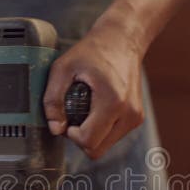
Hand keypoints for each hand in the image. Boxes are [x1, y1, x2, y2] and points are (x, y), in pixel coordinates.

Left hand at [43, 17, 144, 159]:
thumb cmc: (94, 50)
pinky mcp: (136, 118)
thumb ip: (53, 99)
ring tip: (86, 109)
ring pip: (105, 146)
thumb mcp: (63, 68)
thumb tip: (55, 128)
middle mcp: (129, 114)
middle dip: (80, 138)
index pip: (89, 141)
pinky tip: (97, 108)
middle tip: (74, 116)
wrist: (123, 39)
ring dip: (91, 134)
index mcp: (113, 102)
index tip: (67, 119)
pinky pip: (113, 136)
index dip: (71, 135)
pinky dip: (101, 129)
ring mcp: (135, 117)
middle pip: (97, 150)